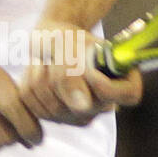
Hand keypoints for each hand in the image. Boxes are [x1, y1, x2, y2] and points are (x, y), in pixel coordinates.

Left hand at [17, 20, 143, 126]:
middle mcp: (103, 105)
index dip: (107, 87)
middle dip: (61, 76)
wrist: (51, 39)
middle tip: (59, 53)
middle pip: (82, 107)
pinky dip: (28, 84)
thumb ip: (74, 70)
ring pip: (53, 109)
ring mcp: (79, 115)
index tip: (88, 67)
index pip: (129, 95)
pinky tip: (37, 71)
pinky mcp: (55, 118)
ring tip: (47, 61)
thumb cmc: (68, 38)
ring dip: (41, 77)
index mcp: (121, 81)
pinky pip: (34, 109)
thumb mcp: (70, 43)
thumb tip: (81, 105)